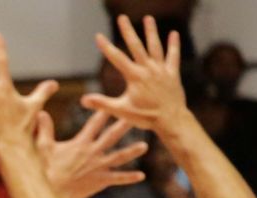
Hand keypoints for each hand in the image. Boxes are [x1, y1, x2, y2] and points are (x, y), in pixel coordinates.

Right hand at [38, 110, 146, 197]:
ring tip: (144, 146)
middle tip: (136, 117)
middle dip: (124, 125)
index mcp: (80, 144)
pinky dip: (129, 178)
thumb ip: (44, 129)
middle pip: (111, 136)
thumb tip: (40, 113)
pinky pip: (117, 179)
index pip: (94, 124)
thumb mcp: (43, 147)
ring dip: (132, 151)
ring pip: (119, 157)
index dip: (102, 112)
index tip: (111, 103)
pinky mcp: (100, 181)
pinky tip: (141, 176)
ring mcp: (99, 168)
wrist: (52, 192)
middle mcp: (93, 153)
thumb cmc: (45, 169)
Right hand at [82, 16, 185, 131]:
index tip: (98, 36)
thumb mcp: (121, 111)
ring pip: (155, 47)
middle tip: (122, 18)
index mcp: (134, 77)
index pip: (117, 58)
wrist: (171, 120)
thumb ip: (102, 103)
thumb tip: (83, 100)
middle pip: (136, 46)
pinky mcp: (172, 74)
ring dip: (151, 32)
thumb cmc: (146, 117)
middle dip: (128, 31)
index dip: (106, 47)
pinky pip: (172, 56)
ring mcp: (161, 70)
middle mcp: (148, 69)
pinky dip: (173, 45)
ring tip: (148, 18)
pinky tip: (174, 34)